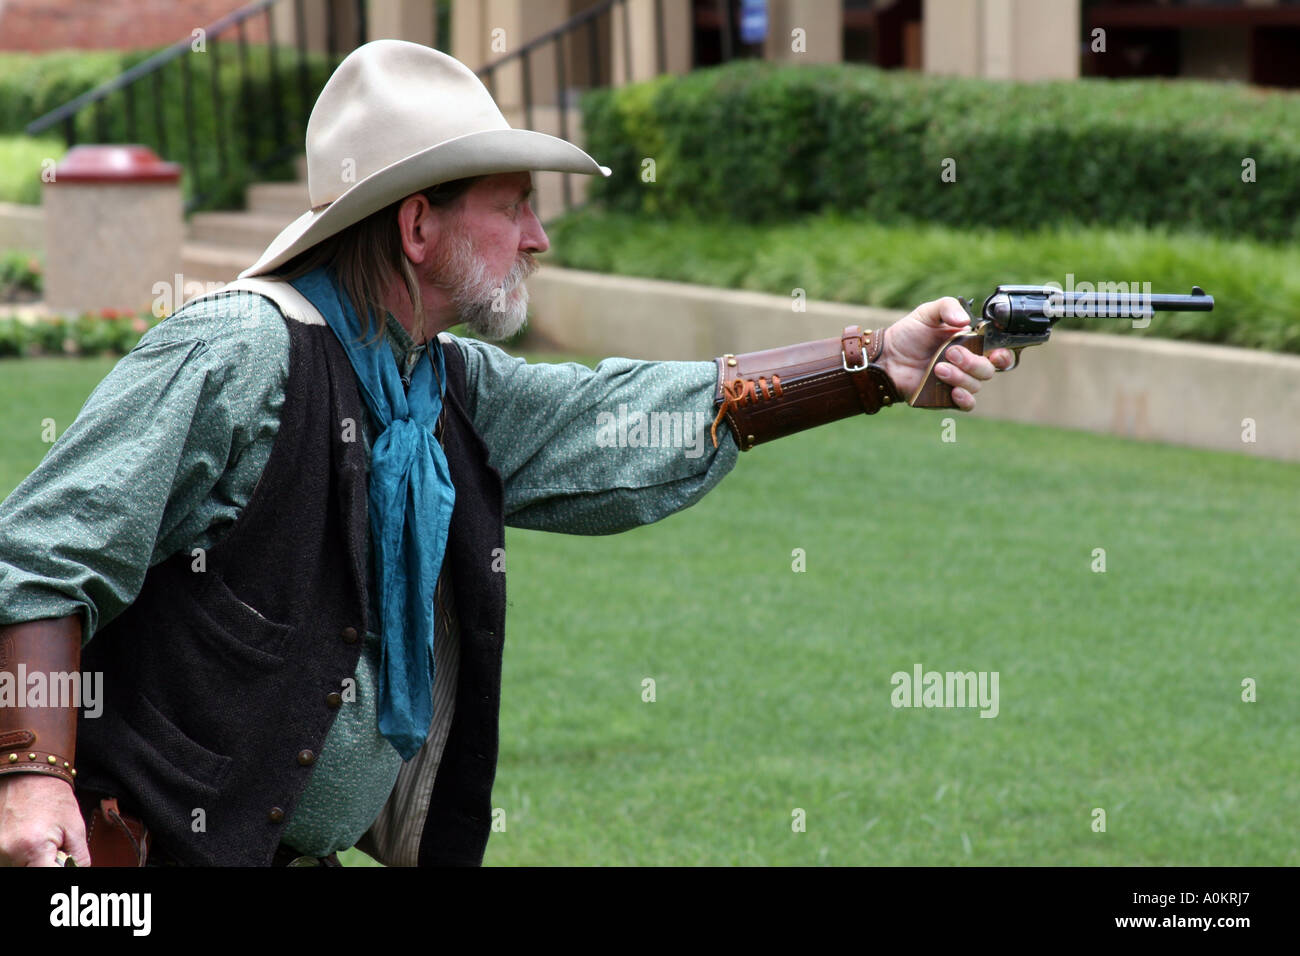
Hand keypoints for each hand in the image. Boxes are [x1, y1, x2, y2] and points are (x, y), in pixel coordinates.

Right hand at [0, 775, 88, 866]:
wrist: (28, 775)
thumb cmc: (52, 797)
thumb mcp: (75, 827)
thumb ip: (78, 858)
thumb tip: (78, 872)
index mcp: (32, 848)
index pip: (45, 877)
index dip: (58, 871)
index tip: (64, 864)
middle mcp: (8, 853)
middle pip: (30, 874)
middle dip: (45, 866)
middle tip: (54, 851)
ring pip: (19, 868)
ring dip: (33, 862)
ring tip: (41, 843)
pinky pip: (10, 861)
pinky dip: (22, 857)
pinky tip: (30, 843)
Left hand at [878, 297, 1015, 410]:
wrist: (885, 356)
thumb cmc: (907, 334)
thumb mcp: (927, 313)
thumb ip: (947, 307)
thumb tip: (966, 321)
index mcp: (969, 344)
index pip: (998, 352)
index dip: (1003, 355)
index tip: (994, 353)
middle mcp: (967, 364)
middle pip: (987, 370)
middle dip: (971, 362)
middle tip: (949, 353)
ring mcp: (957, 382)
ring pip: (975, 385)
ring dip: (959, 376)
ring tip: (937, 368)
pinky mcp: (946, 398)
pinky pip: (967, 404)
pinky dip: (965, 399)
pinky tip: (954, 391)